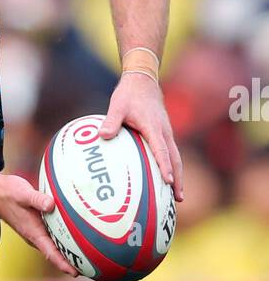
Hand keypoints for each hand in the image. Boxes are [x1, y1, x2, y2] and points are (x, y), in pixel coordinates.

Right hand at [0, 172, 77, 276]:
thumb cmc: (8, 192)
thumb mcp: (23, 193)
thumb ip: (37, 199)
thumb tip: (52, 205)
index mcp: (33, 232)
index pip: (50, 252)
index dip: (63, 264)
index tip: (76, 273)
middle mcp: (35, 235)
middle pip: (55, 254)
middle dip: (71, 262)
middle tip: (91, 269)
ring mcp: (36, 231)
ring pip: (54, 246)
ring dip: (68, 252)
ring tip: (87, 258)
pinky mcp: (37, 225)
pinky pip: (53, 236)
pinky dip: (64, 239)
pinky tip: (75, 236)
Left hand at [100, 74, 183, 201]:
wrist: (143, 81)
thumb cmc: (128, 95)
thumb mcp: (117, 106)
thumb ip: (111, 121)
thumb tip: (102, 136)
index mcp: (153, 127)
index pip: (161, 149)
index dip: (165, 165)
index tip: (168, 181)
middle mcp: (164, 132)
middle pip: (175, 158)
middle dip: (178, 178)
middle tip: (179, 198)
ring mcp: (166, 133)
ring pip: (176, 157)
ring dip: (178, 175)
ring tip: (178, 197)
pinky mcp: (165, 134)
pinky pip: (171, 153)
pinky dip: (172, 167)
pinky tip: (168, 180)